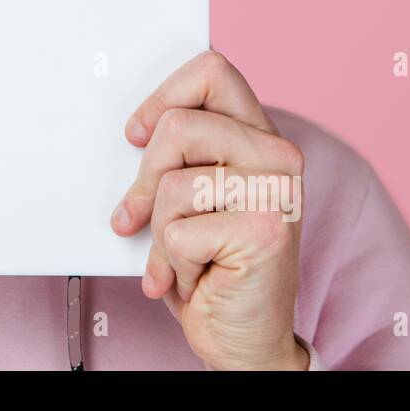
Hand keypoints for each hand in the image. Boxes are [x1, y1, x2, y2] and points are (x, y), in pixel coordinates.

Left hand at [110, 50, 307, 369]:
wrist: (246, 339)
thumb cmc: (214, 266)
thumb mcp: (192, 198)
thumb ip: (178, 157)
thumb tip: (132, 131)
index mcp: (258, 136)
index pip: (211, 71)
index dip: (163, 95)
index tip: (137, 134)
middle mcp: (277, 157)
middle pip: (178, 125)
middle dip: (146, 177)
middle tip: (142, 214)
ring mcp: (275, 192)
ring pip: (171, 183)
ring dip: (160, 232)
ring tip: (182, 255)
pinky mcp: (262, 231)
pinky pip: (176, 230)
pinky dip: (171, 264)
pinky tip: (195, 278)